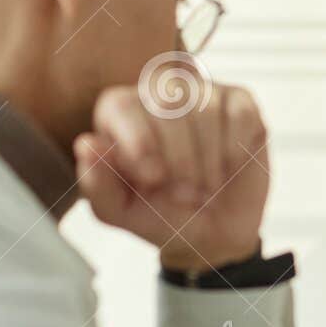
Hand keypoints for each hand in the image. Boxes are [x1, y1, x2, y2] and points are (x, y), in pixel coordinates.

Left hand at [74, 82, 269, 273]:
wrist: (212, 233)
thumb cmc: (160, 216)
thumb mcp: (120, 212)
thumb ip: (97, 183)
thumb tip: (86, 144)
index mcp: (118, 112)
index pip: (125, 106)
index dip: (140, 142)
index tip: (153, 180)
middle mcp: (158, 93)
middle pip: (169, 103)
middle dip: (180, 159)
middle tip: (185, 196)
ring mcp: (202, 93)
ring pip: (207, 109)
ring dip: (209, 161)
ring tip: (205, 187)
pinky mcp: (239, 103)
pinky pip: (239, 114)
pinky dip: (235, 150)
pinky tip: (228, 168)